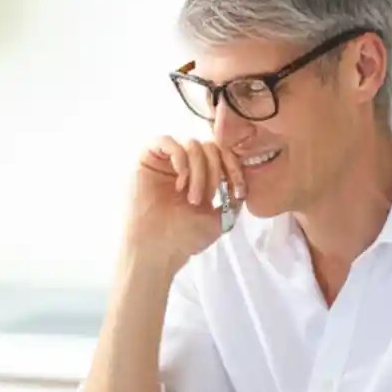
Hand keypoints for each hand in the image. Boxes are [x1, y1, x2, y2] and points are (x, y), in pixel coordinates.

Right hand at [124, 136, 245, 269]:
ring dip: (199, 170)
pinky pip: (165, 141)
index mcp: (201, 176)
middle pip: (210, 146)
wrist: (156, 250)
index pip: (223, 155)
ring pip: (191, 144)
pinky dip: (179, 156)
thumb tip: (245, 181)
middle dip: (215, 171)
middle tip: (209, 197)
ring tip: (192, 197)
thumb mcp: (220, 218)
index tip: (238, 190)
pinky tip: (180, 180)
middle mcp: (184, 165)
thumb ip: (233, 197)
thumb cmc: (183, 238)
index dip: (234, 167)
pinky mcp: (146, 159)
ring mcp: (165, 161)